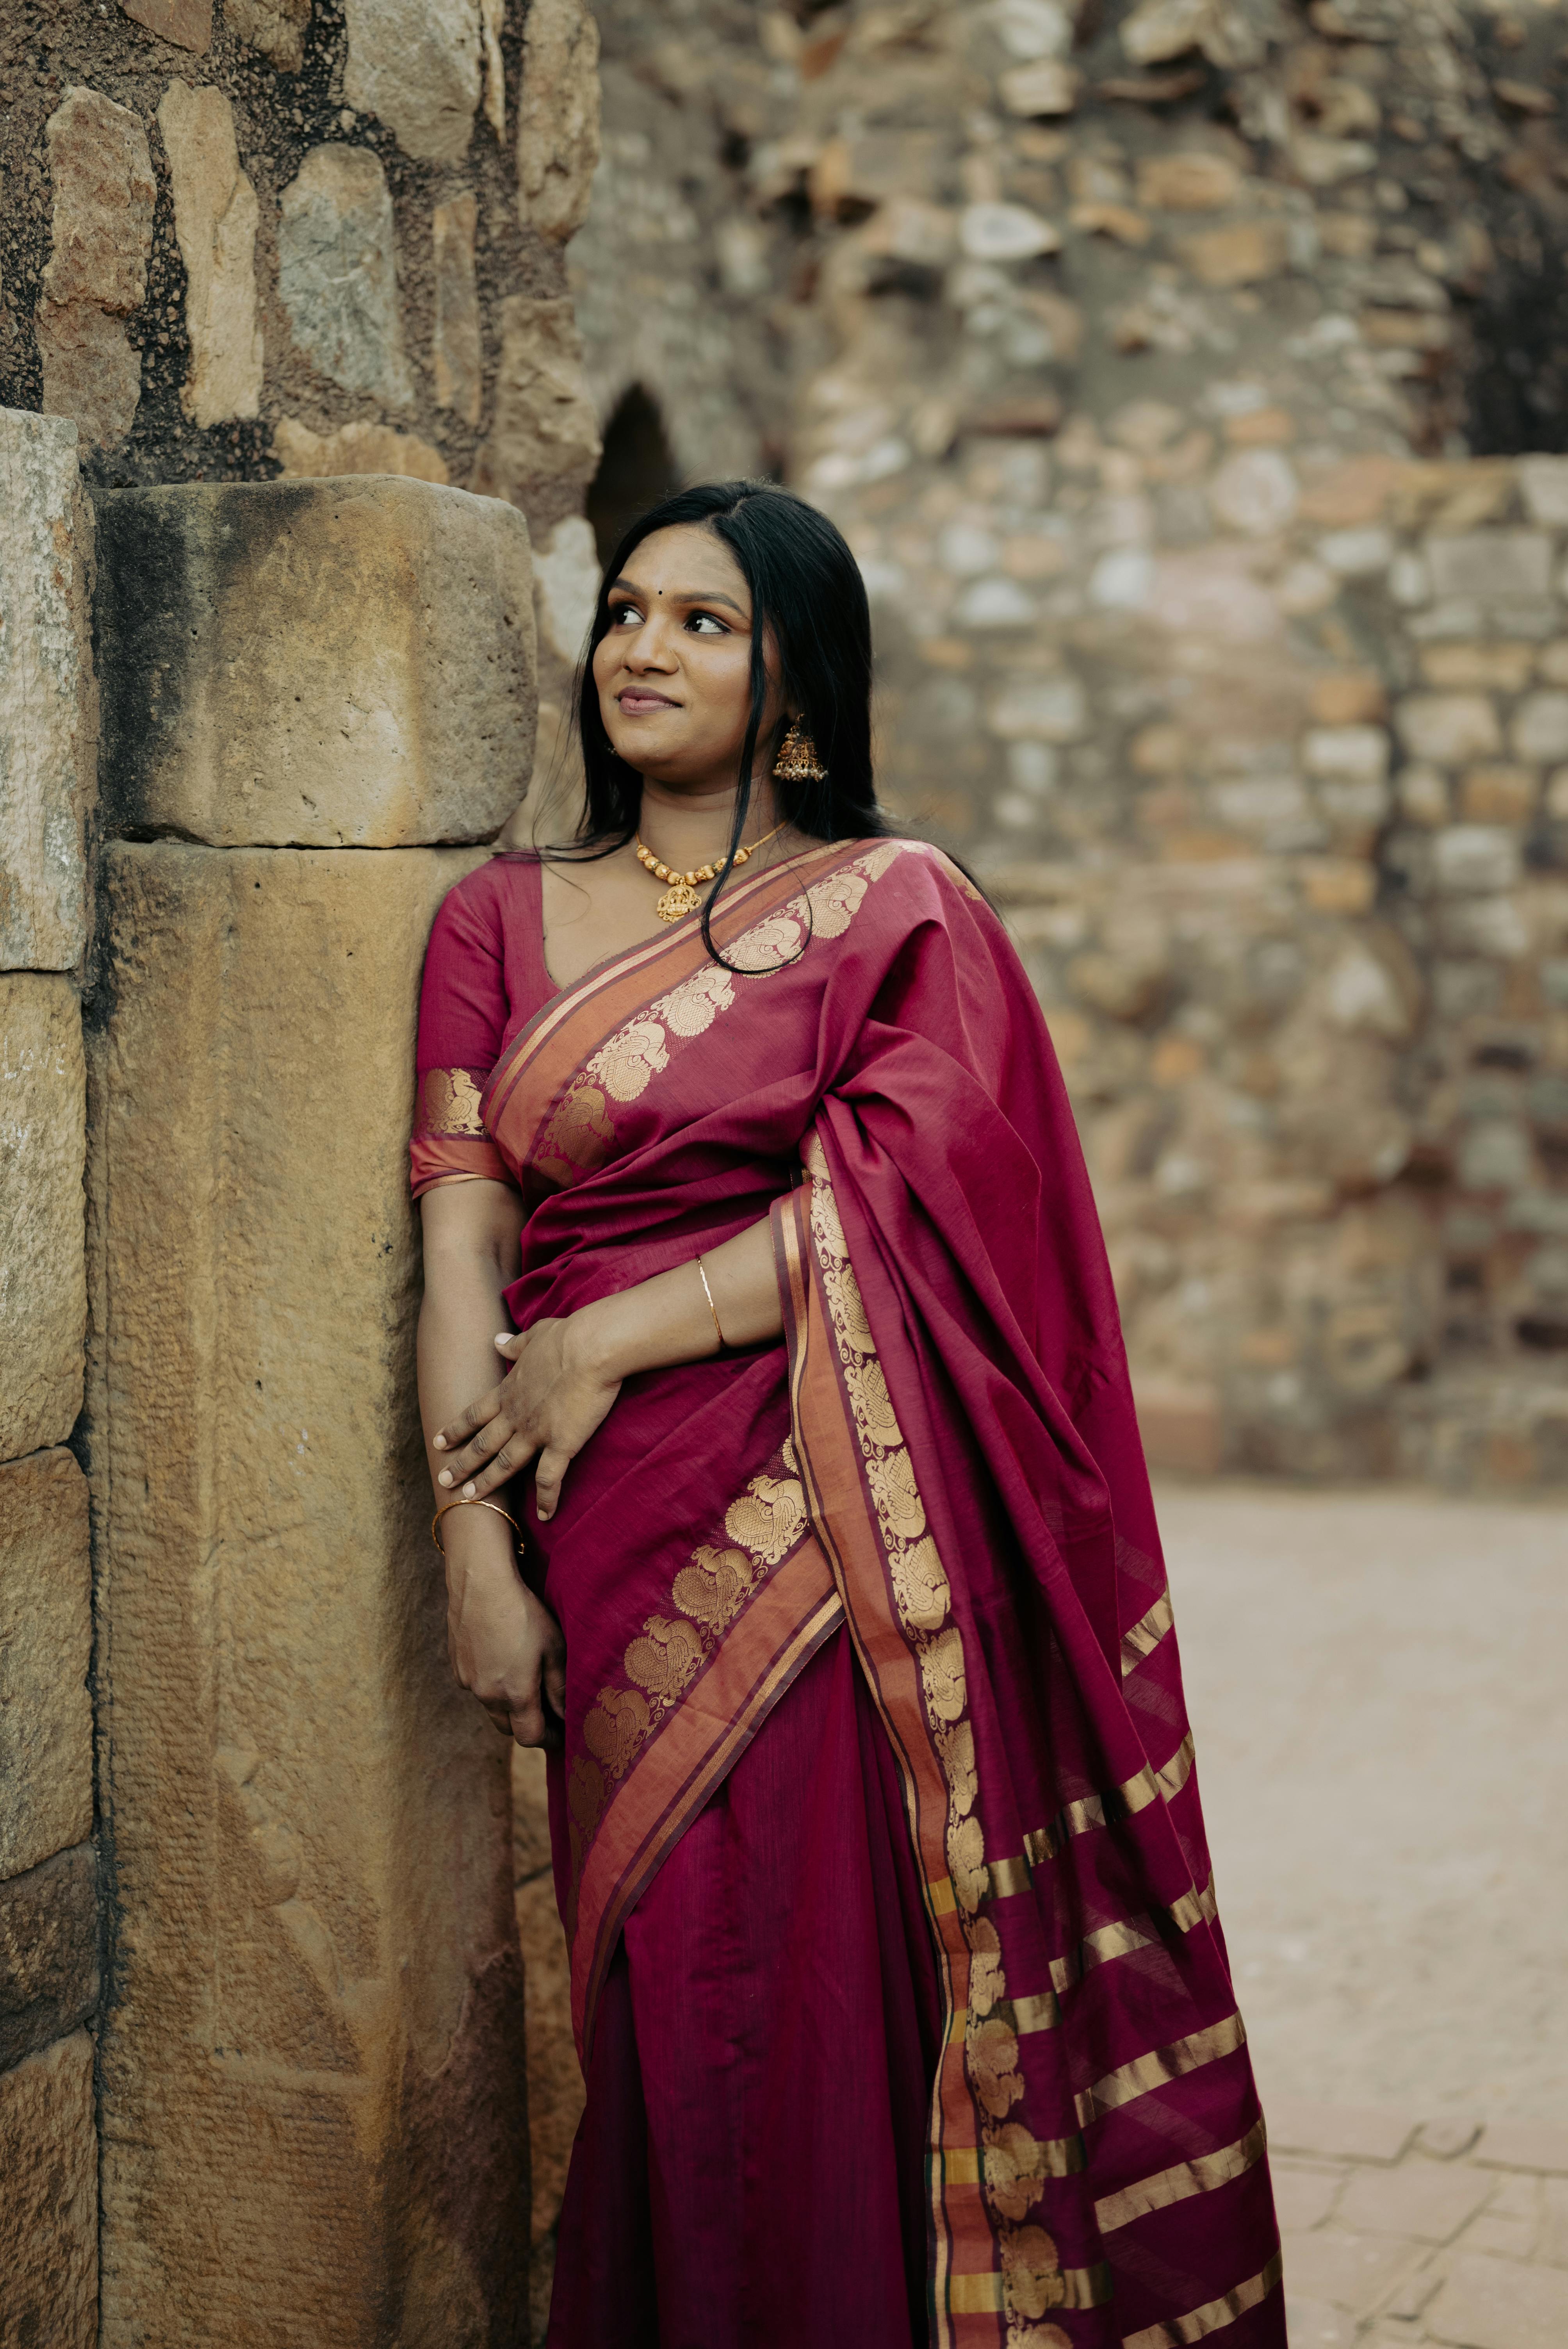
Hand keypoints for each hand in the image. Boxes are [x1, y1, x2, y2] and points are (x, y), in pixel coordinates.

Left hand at [433, 1314, 620, 1519]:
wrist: (592, 1348)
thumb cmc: (569, 1337)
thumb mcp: (536, 1335)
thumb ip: (515, 1343)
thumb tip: (498, 1340)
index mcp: (510, 1390)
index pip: (475, 1414)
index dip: (456, 1429)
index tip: (439, 1441)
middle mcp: (516, 1414)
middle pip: (482, 1444)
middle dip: (461, 1464)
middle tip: (443, 1480)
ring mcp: (535, 1431)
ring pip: (505, 1464)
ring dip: (486, 1483)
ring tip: (470, 1499)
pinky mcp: (561, 1444)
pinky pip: (550, 1479)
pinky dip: (546, 1499)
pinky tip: (544, 1515)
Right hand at [446, 1548, 565, 1746]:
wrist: (481, 1585)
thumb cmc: (524, 1614)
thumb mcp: (553, 1648)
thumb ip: (559, 1687)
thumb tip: (566, 1715)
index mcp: (516, 1695)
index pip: (531, 1738)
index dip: (549, 1739)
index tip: (561, 1734)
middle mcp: (487, 1696)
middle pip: (509, 1728)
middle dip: (528, 1726)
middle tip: (546, 1712)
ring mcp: (468, 1682)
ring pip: (491, 1707)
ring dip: (508, 1705)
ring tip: (524, 1682)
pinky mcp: (457, 1667)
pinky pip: (477, 1687)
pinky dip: (490, 1685)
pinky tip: (501, 1661)